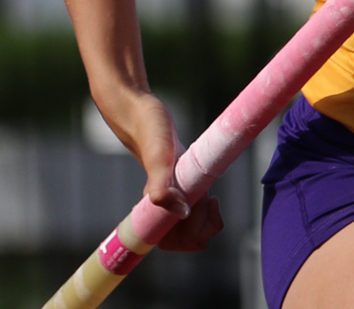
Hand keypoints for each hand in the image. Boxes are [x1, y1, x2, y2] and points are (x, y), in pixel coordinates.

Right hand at [100, 89, 224, 251]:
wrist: (142, 111)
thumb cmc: (149, 131)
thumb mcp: (158, 157)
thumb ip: (162, 188)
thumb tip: (182, 213)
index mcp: (154, 205)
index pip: (172, 242)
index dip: (192, 233)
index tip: (202, 206)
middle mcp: (162, 205)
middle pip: (186, 240)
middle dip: (204, 227)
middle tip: (210, 201)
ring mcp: (172, 196)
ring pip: (191, 227)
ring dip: (206, 218)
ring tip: (211, 198)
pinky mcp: (179, 184)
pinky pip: (194, 209)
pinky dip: (206, 207)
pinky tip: (208, 190)